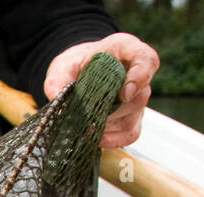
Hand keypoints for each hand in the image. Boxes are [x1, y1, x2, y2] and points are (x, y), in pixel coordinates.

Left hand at [43, 33, 158, 147]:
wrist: (78, 74)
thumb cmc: (76, 65)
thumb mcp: (62, 65)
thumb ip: (57, 78)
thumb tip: (56, 95)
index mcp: (125, 50)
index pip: (147, 59)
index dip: (141, 76)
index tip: (125, 92)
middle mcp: (136, 74)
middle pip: (138, 96)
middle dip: (112, 110)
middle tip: (88, 114)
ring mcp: (137, 97)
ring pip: (133, 116)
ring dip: (109, 125)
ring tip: (86, 125)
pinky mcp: (132, 118)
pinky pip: (131, 133)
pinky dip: (114, 139)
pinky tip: (97, 138)